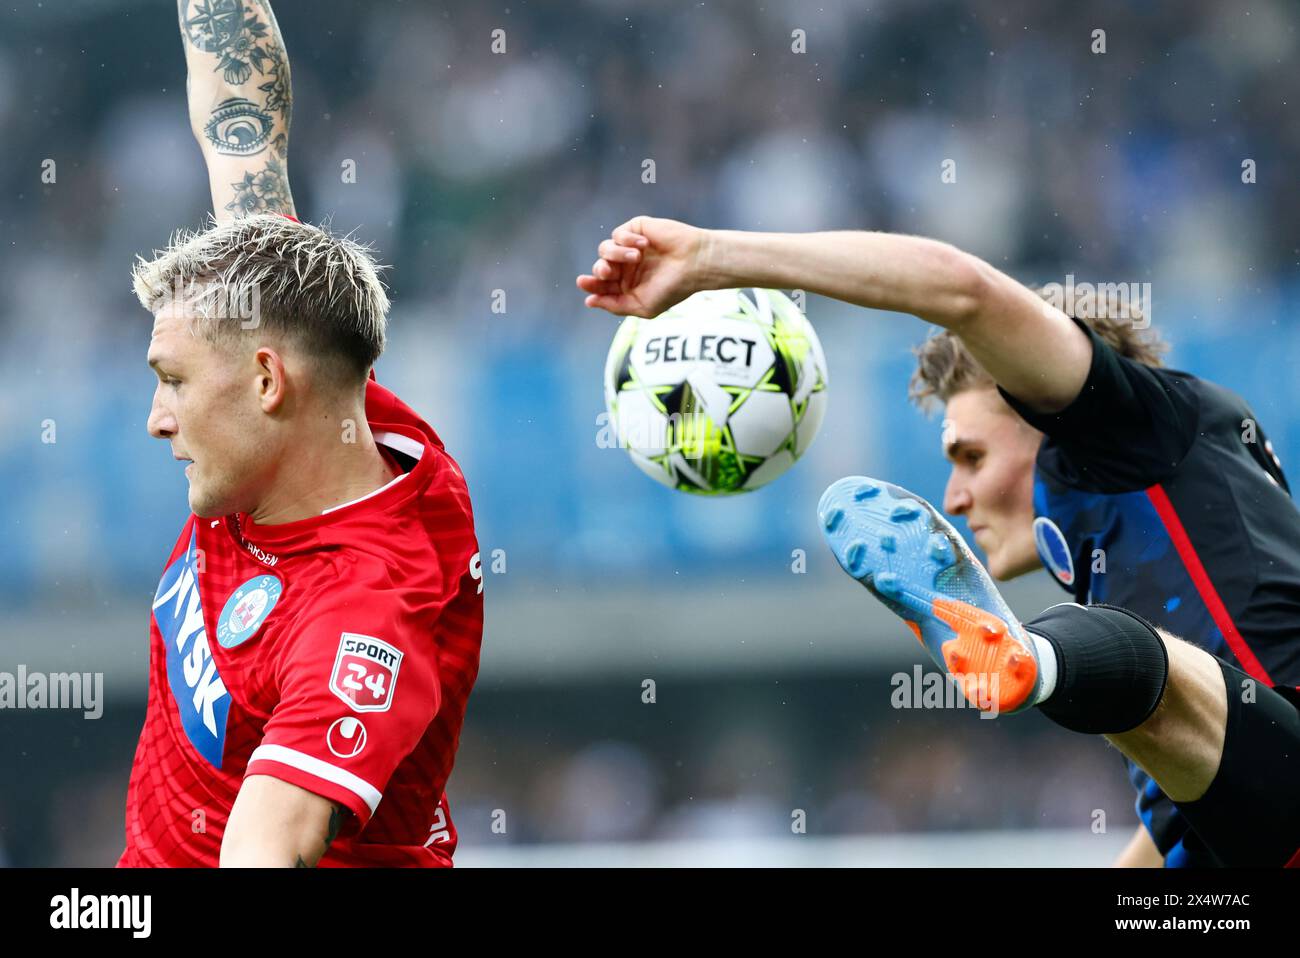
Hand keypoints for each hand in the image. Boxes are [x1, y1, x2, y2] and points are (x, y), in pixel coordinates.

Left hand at [576, 216, 707, 317]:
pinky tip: (644, 245)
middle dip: (599, 270)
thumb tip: (589, 302)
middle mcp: (626, 267)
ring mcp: (630, 248)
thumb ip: (615, 306)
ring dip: (615, 254)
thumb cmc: (672, 288)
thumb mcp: (643, 306)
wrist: (694, 264)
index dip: (590, 285)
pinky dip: (627, 239)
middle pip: (599, 267)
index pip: (602, 286)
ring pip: (604, 250)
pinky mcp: (635, 230)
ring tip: (635, 257)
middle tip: (607, 272)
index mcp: (627, 286)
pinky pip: (617, 234)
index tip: (582, 283)